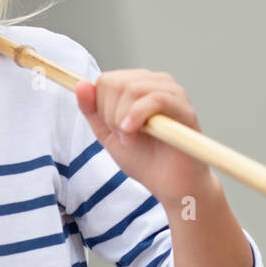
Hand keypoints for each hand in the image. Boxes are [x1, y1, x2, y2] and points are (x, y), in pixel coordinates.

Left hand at [75, 69, 214, 207]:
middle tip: (123, 137)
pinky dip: (137, 116)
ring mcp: (172, 92)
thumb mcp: (107, 134)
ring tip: (131, 139)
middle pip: (115, 83)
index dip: (102, 108)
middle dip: (110, 115)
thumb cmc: (143, 159)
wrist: (170, 185)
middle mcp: (156, 83)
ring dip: (122, 119)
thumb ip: (92, 110)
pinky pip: (155, 99)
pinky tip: (133, 132)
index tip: (114, 130)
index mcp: (138, 85)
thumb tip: (81, 84)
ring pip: (132, 88)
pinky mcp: (184, 108)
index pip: (105, 81)